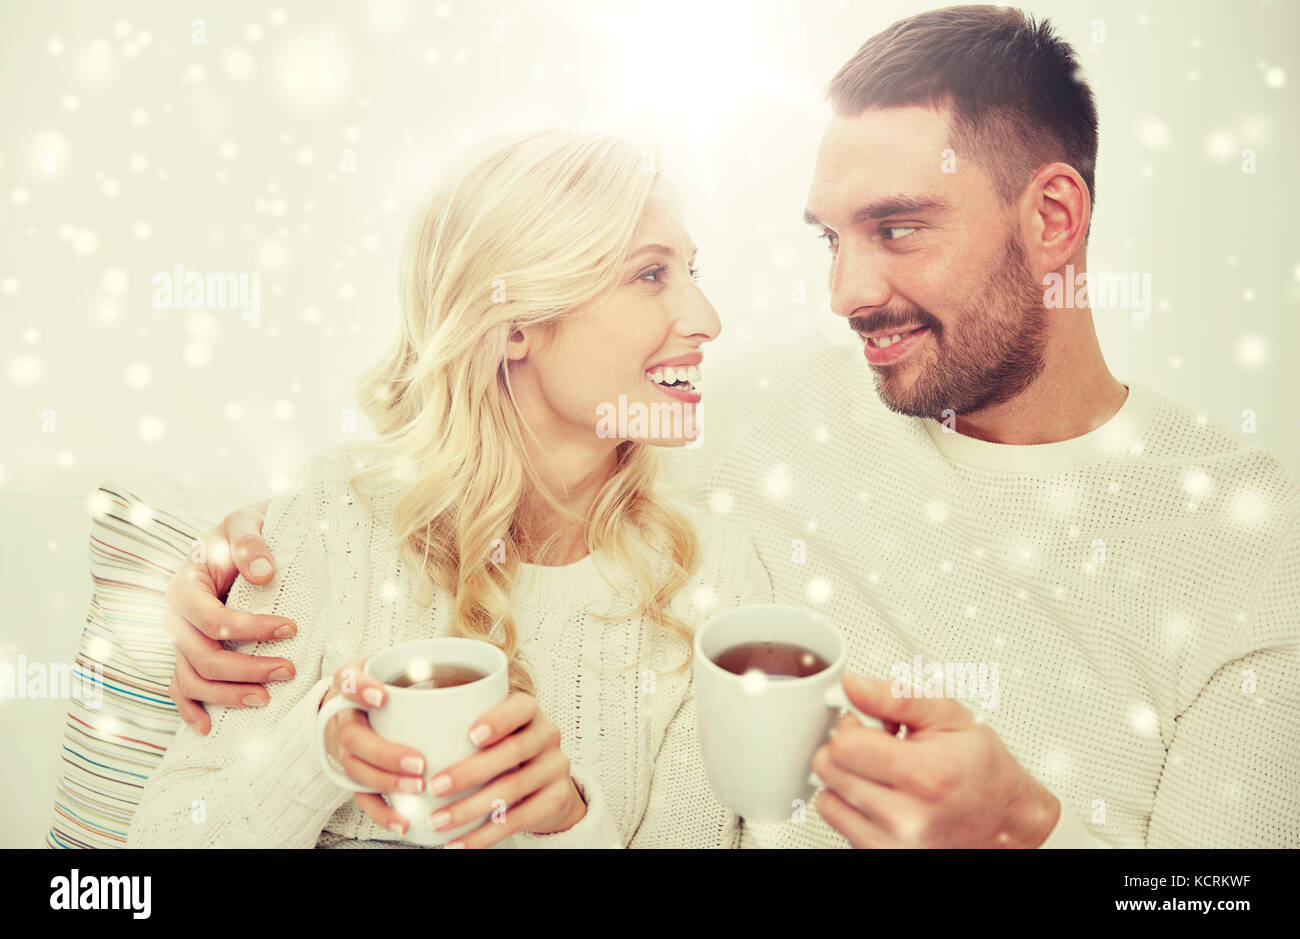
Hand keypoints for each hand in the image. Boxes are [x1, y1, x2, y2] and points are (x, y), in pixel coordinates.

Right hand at [164, 499, 296, 733]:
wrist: (238, 537)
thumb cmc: (243, 532)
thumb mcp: (245, 522)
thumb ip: (250, 542)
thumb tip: (264, 573)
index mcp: (185, 586)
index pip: (211, 620)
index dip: (250, 630)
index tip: (291, 629)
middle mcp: (176, 617)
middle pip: (203, 657)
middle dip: (247, 669)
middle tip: (290, 670)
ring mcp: (181, 639)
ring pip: (193, 679)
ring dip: (228, 694)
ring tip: (267, 699)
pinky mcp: (189, 652)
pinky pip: (180, 687)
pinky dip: (190, 710)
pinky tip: (208, 728)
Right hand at [319, 658, 430, 837]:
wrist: (365, 702)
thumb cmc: (395, 680)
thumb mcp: (404, 662)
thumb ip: (435, 661)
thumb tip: (492, 666)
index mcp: (356, 683)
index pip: (346, 680)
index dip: (359, 688)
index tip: (383, 695)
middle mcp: (345, 716)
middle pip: (353, 737)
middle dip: (384, 753)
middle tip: (419, 762)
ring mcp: (347, 748)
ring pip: (356, 769)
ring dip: (386, 782)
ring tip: (418, 787)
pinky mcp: (355, 774)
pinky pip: (362, 796)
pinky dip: (382, 812)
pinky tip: (405, 823)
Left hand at [424, 692, 585, 848]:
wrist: (549, 785)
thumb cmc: (504, 752)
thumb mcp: (495, 732)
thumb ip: (463, 727)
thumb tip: (401, 729)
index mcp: (529, 712)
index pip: (520, 708)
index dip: (498, 720)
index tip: (470, 736)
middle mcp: (547, 736)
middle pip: (512, 752)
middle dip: (470, 772)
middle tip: (434, 787)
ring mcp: (556, 768)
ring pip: (512, 789)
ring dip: (469, 809)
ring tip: (436, 822)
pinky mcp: (557, 800)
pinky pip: (519, 820)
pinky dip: (485, 836)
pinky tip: (459, 844)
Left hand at [811, 674, 1060, 847]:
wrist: (1006, 820)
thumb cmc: (982, 771)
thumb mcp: (950, 717)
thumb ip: (896, 697)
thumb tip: (853, 686)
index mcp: (926, 776)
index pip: (844, 747)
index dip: (850, 725)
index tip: (866, 723)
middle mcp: (907, 818)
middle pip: (830, 771)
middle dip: (846, 749)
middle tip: (878, 746)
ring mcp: (893, 845)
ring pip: (827, 800)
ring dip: (846, 780)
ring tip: (882, 772)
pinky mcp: (882, 856)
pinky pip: (839, 825)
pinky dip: (852, 807)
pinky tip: (882, 795)